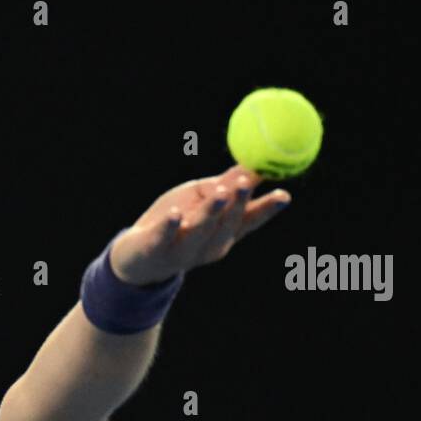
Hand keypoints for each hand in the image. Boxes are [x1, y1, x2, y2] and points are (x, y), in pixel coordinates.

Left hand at [108, 164, 291, 284]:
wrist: (137, 259)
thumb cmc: (176, 223)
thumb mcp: (202, 199)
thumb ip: (226, 184)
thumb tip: (256, 161)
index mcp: (224, 233)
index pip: (249, 220)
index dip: (266, 209)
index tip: (284, 195)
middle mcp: (208, 245)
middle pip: (226, 224)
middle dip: (238, 203)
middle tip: (247, 181)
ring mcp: (182, 250)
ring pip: (199, 230)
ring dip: (211, 211)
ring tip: (221, 192)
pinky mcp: (155, 249)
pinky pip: (163, 237)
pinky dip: (170, 226)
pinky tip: (175, 213)